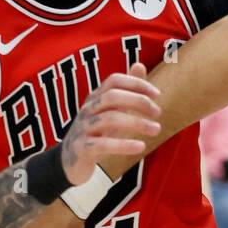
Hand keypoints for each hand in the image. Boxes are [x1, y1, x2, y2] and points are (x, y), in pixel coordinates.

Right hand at [60, 62, 159, 184]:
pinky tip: (141, 147)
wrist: (69, 161)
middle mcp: (87, 110)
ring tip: (156, 129)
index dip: (136, 83)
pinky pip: (102, 144)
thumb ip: (125, 90)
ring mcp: (82, 129)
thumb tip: (139, 65)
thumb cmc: (95, 132)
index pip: (114, 81)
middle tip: (158, 112)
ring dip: (137, 123)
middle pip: (112, 97)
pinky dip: (123, 145)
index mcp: (95, 98)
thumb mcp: (109, 110)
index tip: (157, 94)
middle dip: (138, 101)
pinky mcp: (81, 149)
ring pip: (109, 119)